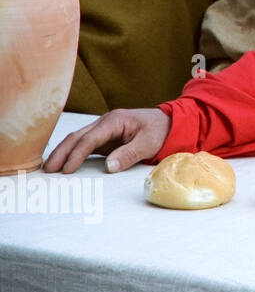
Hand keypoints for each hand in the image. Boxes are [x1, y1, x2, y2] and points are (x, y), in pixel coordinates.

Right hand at [43, 108, 171, 173]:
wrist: (170, 123)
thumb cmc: (160, 131)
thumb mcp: (149, 143)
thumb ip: (129, 154)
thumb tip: (108, 167)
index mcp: (114, 121)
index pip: (89, 138)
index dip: (77, 155)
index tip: (67, 170)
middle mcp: (105, 122)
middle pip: (77, 136)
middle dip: (61, 153)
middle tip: (48, 170)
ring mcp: (104, 129)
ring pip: (78, 139)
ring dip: (63, 152)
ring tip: (49, 168)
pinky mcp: (105, 137)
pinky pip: (85, 144)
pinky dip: (73, 153)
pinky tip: (64, 163)